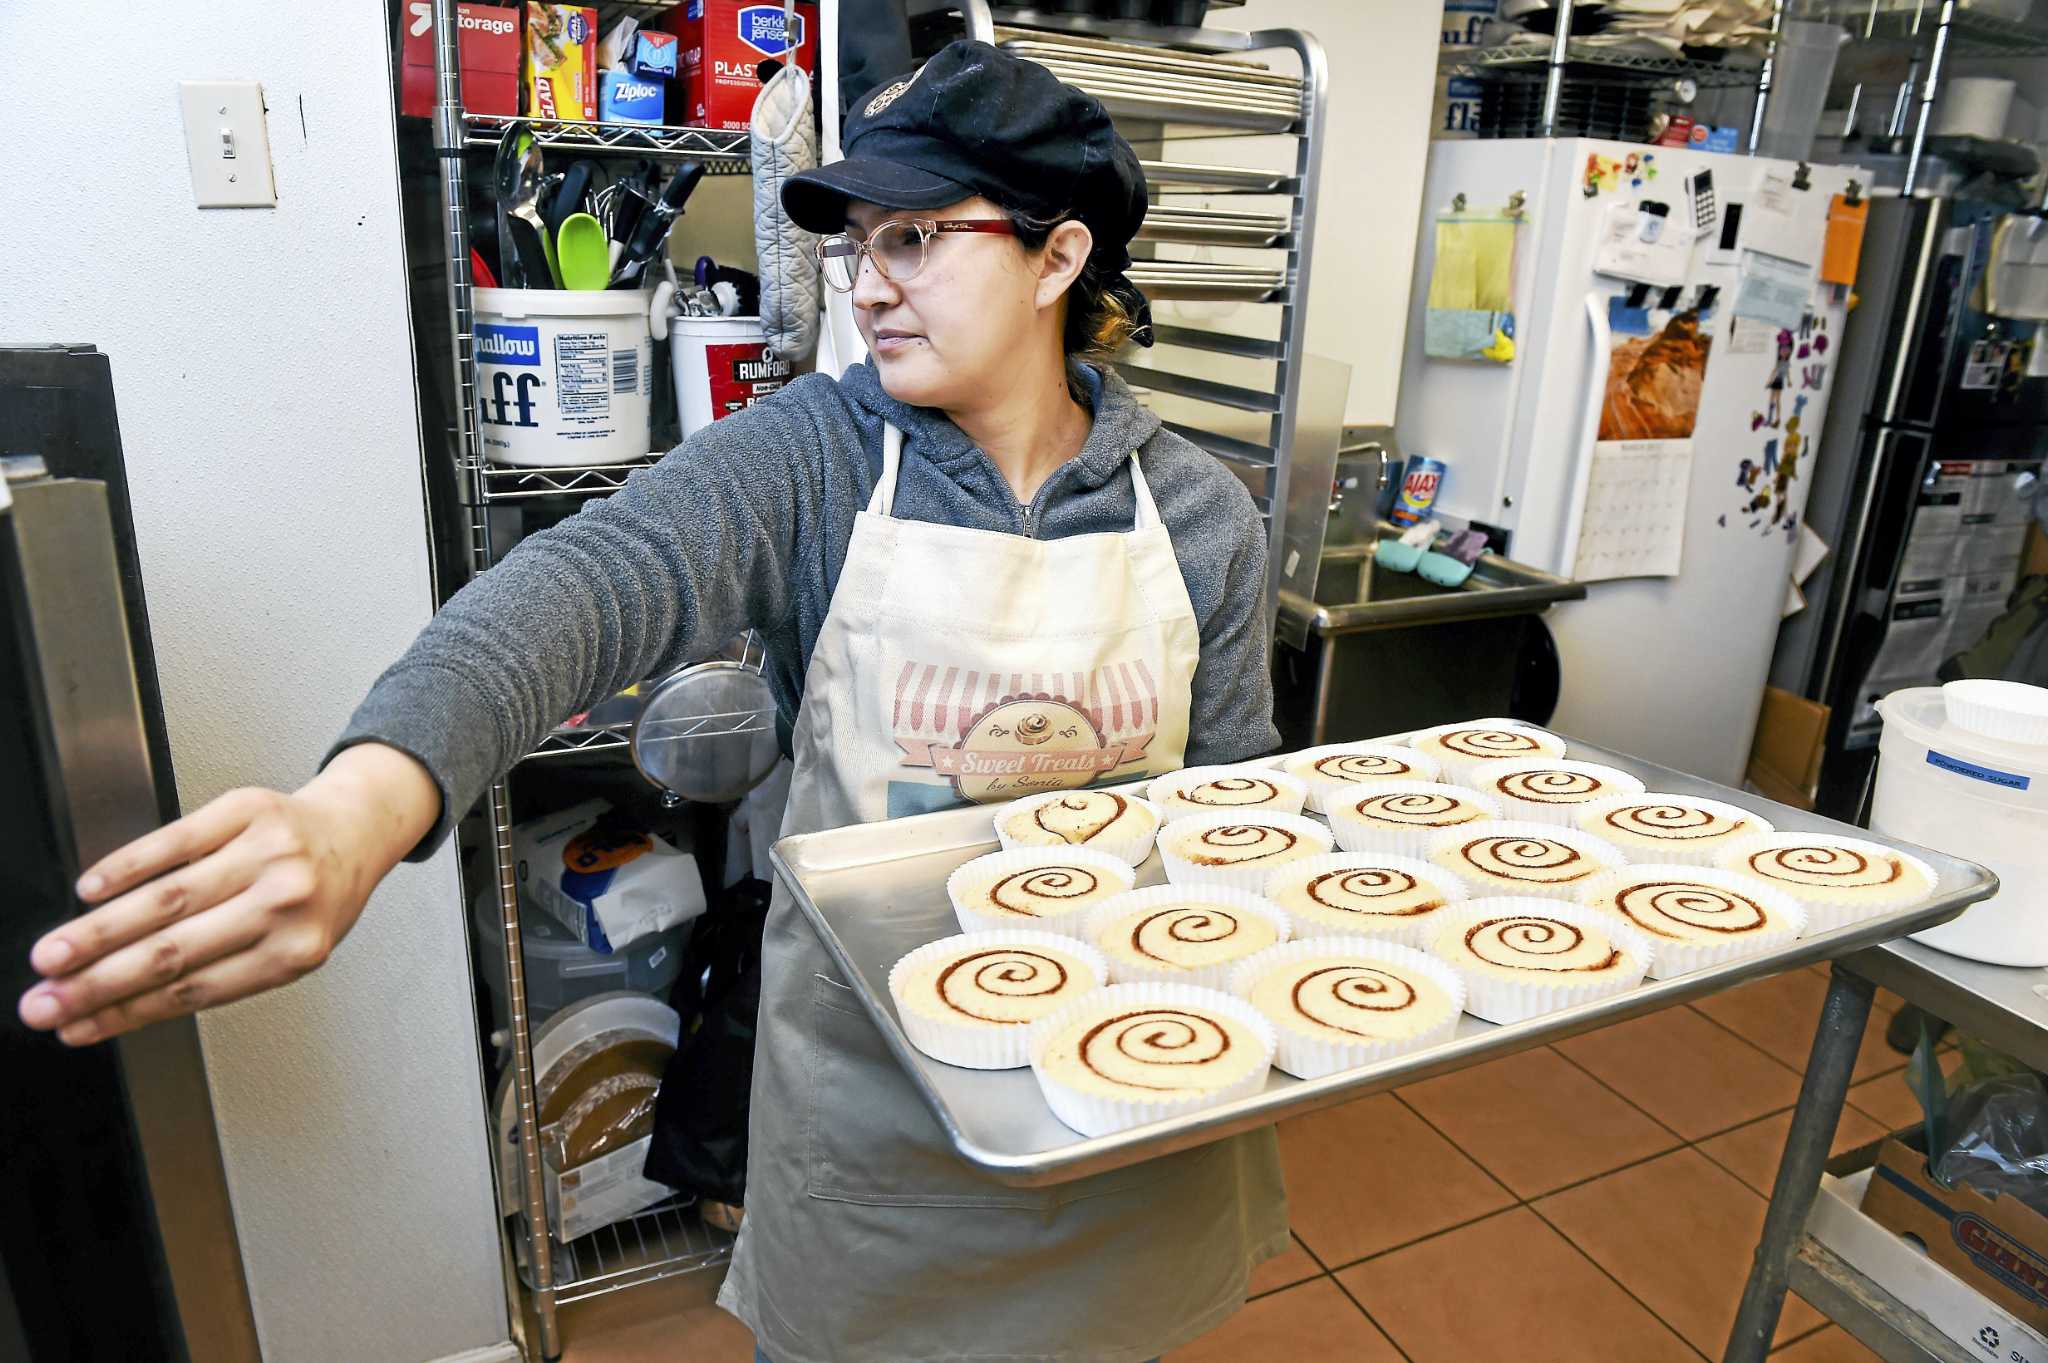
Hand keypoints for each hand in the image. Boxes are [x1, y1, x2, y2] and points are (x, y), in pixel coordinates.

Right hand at [16, 743, 439, 1045]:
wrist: (353, 831)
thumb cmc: (313, 898)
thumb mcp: (287, 946)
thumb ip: (220, 972)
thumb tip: (120, 1008)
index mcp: (295, 951)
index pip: (193, 991)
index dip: (126, 1014)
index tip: (76, 1028)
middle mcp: (284, 903)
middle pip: (172, 951)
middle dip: (97, 983)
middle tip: (43, 1003)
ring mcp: (267, 854)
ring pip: (166, 900)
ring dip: (97, 932)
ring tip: (52, 957)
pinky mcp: (247, 810)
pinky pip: (176, 839)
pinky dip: (127, 866)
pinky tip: (90, 890)